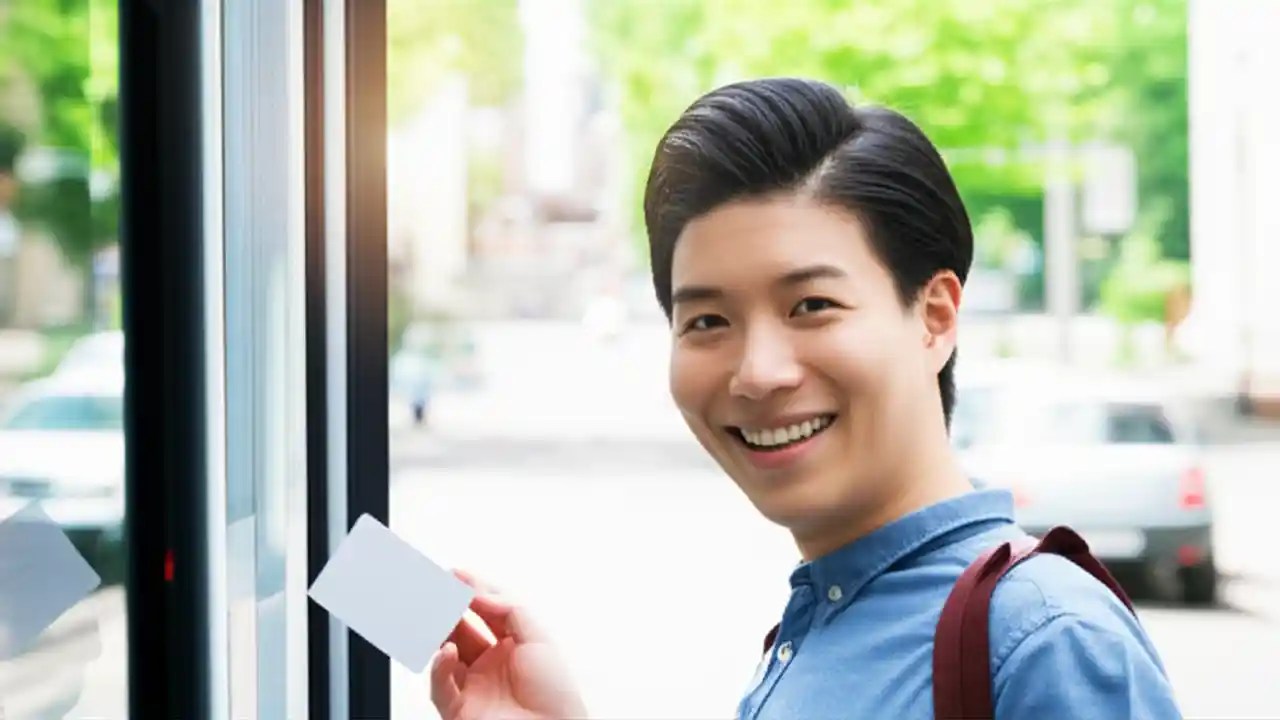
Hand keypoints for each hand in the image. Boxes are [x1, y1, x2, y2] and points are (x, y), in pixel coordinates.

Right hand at [430, 570, 588, 719]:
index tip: (454, 574)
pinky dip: (439, 666)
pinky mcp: (459, 708)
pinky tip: (447, 652)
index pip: (486, 611)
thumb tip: (480, 592)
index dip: (471, 591)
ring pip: (444, 652)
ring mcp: (474, 685)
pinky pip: (440, 685)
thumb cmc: (555, 696)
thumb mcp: (540, 639)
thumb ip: (510, 610)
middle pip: (461, 628)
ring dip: (438, 633)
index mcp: (513, 644)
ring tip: (436, 615)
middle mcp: (491, 662)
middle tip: (435, 590)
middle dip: (448, 608)